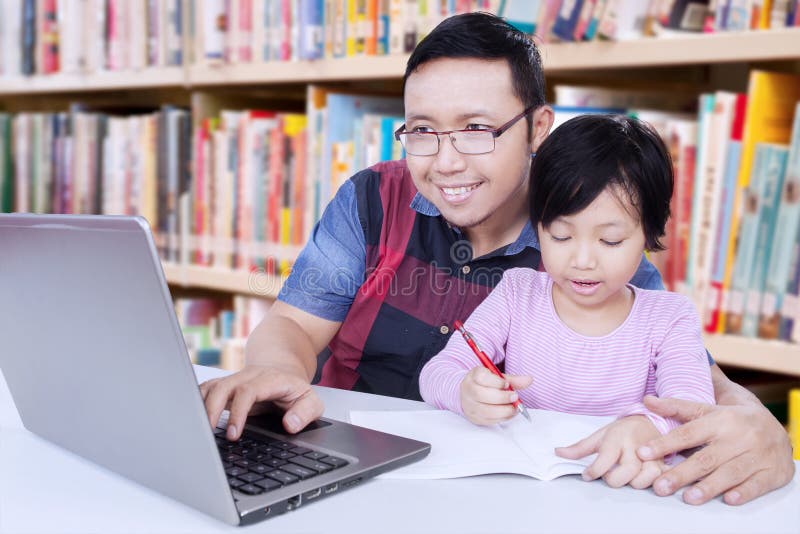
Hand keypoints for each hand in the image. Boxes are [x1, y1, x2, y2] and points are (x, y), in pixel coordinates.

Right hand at [200, 364, 323, 440]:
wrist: (284, 368)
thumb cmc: (295, 389)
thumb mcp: (311, 400)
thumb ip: (305, 412)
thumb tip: (291, 424)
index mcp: (269, 380)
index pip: (248, 391)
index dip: (238, 412)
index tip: (234, 434)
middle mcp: (248, 377)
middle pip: (223, 386)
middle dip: (212, 409)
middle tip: (209, 433)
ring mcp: (234, 380)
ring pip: (211, 386)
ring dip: (200, 405)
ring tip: (197, 428)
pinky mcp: (225, 386)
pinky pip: (206, 389)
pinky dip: (196, 401)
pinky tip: (193, 418)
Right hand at [459, 367, 531, 425]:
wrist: (469, 394)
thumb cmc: (485, 384)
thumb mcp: (497, 377)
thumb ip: (512, 379)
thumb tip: (529, 380)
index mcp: (474, 376)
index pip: (482, 377)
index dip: (496, 382)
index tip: (507, 384)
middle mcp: (468, 390)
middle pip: (482, 394)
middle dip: (501, 397)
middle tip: (515, 397)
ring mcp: (470, 405)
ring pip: (485, 410)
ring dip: (503, 410)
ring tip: (514, 408)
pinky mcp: (474, 417)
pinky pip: (488, 420)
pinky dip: (502, 418)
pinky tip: (509, 413)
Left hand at [556, 415, 665, 488]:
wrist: (649, 421)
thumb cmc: (621, 430)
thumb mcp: (599, 434)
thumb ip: (580, 447)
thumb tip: (558, 453)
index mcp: (617, 437)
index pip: (605, 458)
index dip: (593, 471)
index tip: (587, 474)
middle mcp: (635, 447)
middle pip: (625, 473)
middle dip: (612, 479)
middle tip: (608, 474)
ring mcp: (652, 456)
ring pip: (642, 480)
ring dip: (630, 482)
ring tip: (624, 475)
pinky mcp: (663, 464)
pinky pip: (657, 481)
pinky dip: (648, 484)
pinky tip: (640, 478)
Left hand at [637, 395, 794, 504]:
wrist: (778, 428)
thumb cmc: (733, 419)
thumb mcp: (708, 409)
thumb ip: (677, 406)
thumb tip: (646, 400)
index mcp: (720, 419)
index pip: (688, 432)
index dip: (665, 443)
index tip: (642, 453)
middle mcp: (738, 437)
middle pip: (706, 458)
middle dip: (681, 473)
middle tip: (660, 486)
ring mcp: (757, 455)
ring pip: (730, 473)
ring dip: (708, 487)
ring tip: (688, 498)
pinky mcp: (772, 472)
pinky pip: (757, 484)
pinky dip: (743, 492)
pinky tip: (728, 500)